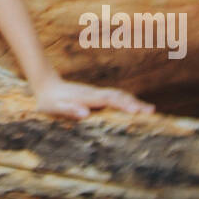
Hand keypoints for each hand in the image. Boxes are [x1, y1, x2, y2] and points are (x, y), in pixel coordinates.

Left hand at [33, 76, 154, 119]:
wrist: (46, 85)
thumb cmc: (49, 101)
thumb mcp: (54, 108)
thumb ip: (68, 109)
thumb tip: (85, 113)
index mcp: (86, 98)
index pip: (108, 100)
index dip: (122, 105)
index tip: (136, 112)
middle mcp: (94, 94)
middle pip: (118, 96)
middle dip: (135, 103)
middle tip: (152, 112)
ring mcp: (96, 93)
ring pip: (118, 95)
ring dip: (134, 101)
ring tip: (150, 110)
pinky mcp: (96, 95)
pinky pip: (115, 97)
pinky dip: (127, 101)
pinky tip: (135, 107)